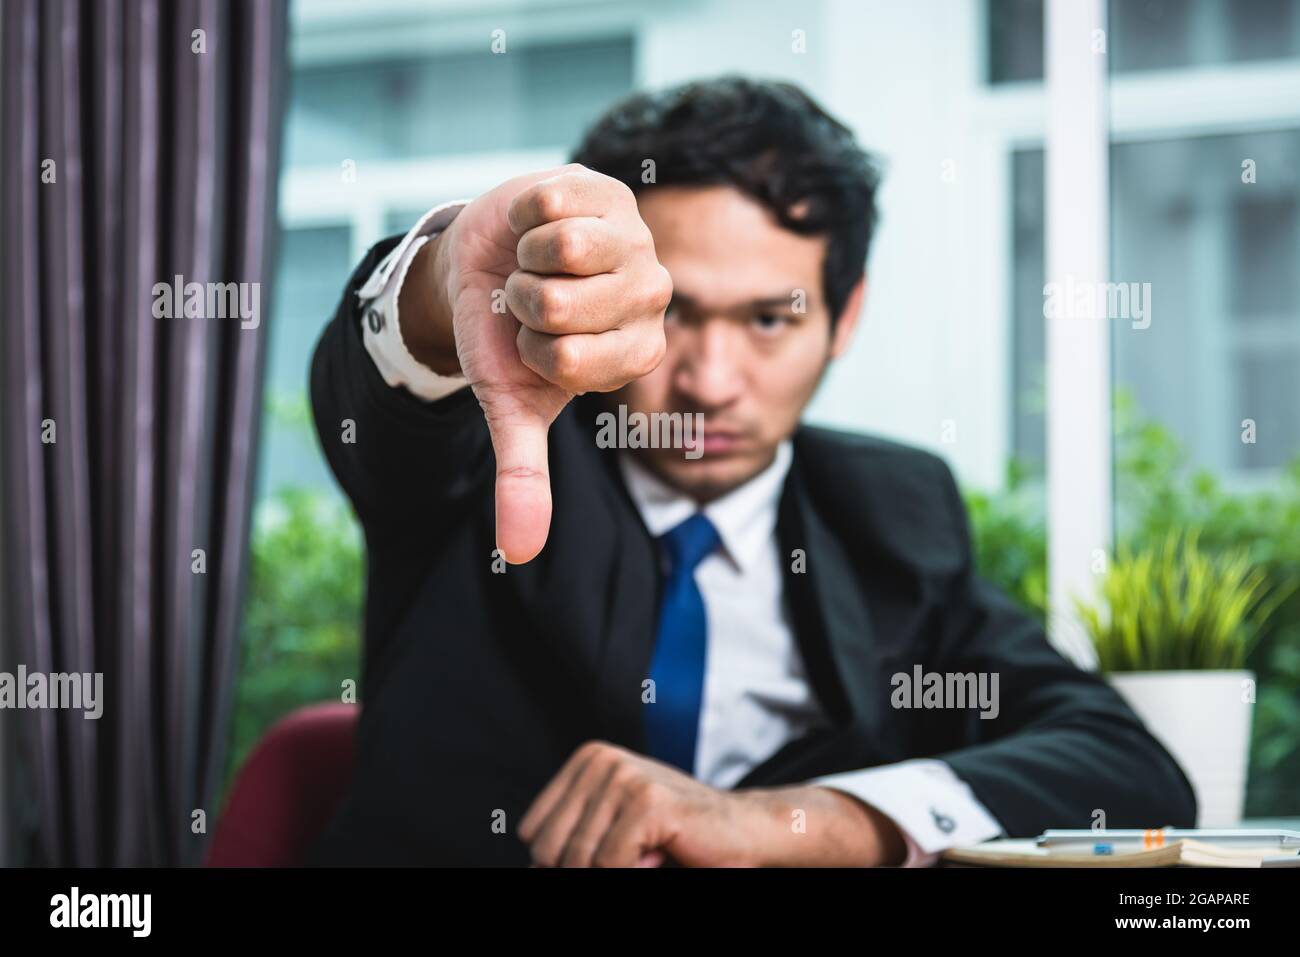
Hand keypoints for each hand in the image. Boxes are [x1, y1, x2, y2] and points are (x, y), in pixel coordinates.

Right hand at [406, 164, 671, 563]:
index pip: (571, 361)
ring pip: (564, 253)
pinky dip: (525, 218)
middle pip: (566, 307)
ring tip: (538, 264)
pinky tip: (538, 226)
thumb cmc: (507, 336)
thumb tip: (519, 554)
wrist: (485, 265)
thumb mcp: (514, 408)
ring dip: (526, 261)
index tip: (539, 347)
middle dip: (526, 307)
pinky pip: (553, 205)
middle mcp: (653, 297)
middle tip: (534, 303)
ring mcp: (636, 239)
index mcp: (638, 353)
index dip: (533, 352)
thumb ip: (526, 479)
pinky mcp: (607, 191)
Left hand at [517, 741, 908, 866]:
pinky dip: (633, 873)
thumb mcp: (611, 830)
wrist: (743, 832)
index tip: (602, 859)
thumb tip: (533, 866)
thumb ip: (572, 840)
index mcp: (587, 760)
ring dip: (614, 871)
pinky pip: (610, 865)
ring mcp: (624, 777)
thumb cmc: (678, 836)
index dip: (562, 861)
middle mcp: (601, 761)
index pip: (533, 831)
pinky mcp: (647, 801)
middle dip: (584, 870)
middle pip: (549, 849)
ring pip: (578, 861)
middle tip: (630, 860)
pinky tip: (660, 856)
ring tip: (647, 856)